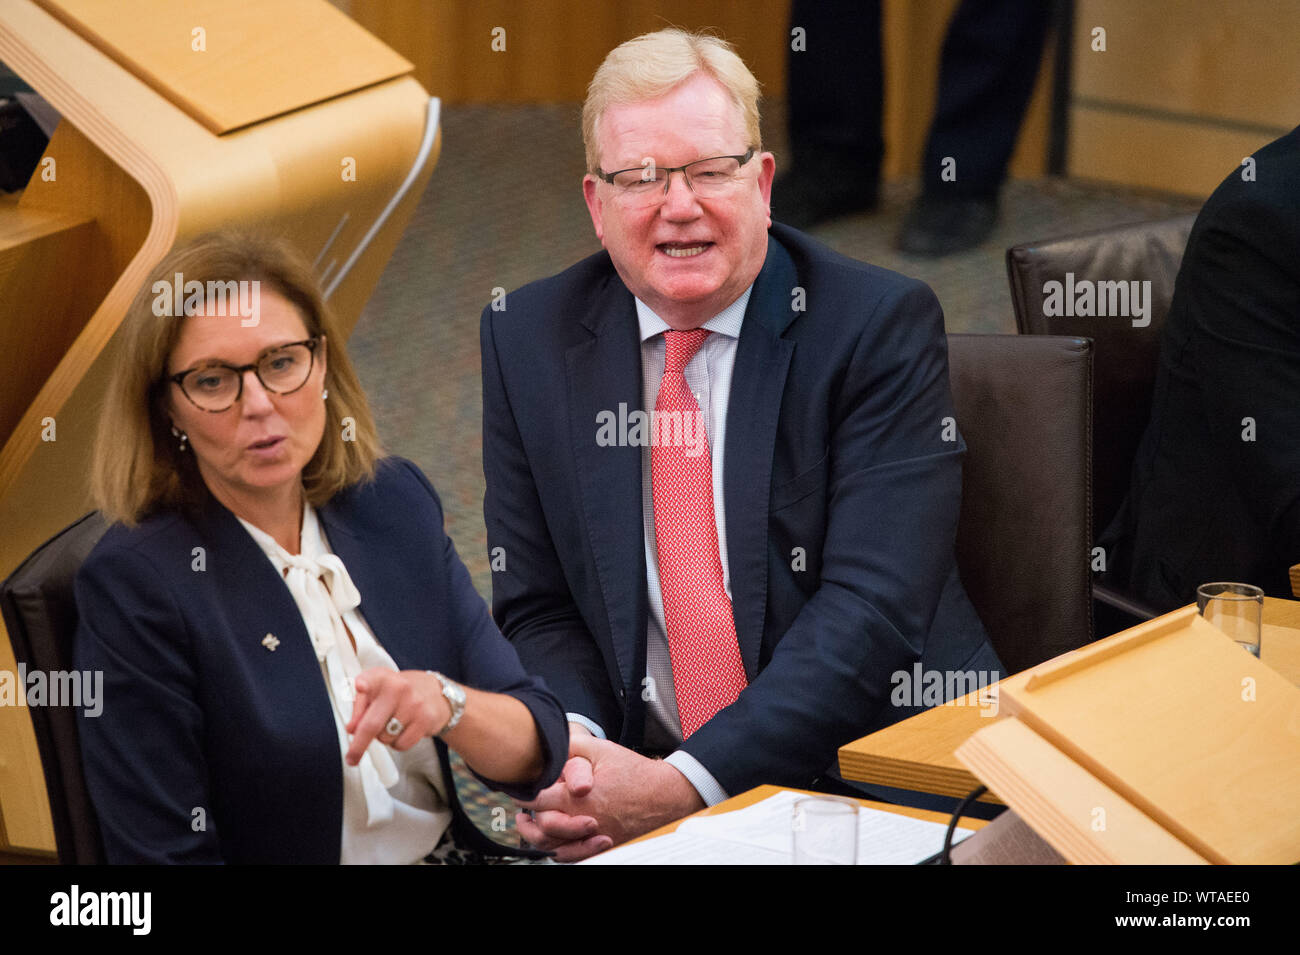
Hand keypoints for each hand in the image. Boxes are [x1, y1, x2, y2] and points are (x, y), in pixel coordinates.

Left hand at [345, 668, 449, 765]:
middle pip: (372, 724)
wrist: (435, 693)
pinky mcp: (426, 719)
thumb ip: (360, 707)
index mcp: (381, 677)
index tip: (360, 687)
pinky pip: (401, 744)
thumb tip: (352, 729)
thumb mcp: (377, 693)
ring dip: (383, 738)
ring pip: (385, 738)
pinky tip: (403, 730)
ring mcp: (414, 703)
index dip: (364, 683)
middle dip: (358, 746)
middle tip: (351, 759)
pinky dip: (397, 743)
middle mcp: (398, 687)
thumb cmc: (397, 694)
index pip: (370, 679)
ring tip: (391, 725)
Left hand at [516, 733, 703, 860]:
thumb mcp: (602, 749)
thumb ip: (572, 745)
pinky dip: (559, 851)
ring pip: (554, 848)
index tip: (519, 788)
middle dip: (526, 821)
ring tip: (530, 826)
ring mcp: (592, 838)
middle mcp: (583, 822)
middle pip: (541, 829)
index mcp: (579, 798)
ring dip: (538, 838)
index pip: (538, 800)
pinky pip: (574, 856)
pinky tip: (554, 840)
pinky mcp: (602, 846)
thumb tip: (551, 741)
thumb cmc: (635, 773)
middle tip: (521, 811)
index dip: (523, 794)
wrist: (665, 795)